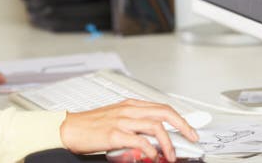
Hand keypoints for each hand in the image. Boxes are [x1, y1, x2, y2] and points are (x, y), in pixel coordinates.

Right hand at [59, 99, 198, 160]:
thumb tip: (153, 137)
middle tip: (192, 138)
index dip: (180, 118)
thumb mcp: (116, 118)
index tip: (190, 129)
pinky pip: (139, 141)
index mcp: (130, 105)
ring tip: (170, 155)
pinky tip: (152, 156)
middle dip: (183, 125)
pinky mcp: (114, 134)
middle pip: (164, 112)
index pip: (162, 107)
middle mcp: (128, 110)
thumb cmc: (91, 125)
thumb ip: (135, 124)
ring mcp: (122, 121)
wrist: (69, 128)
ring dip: (168, 142)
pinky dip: (149, 149)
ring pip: (155, 126)